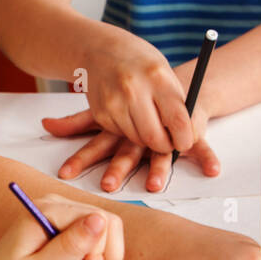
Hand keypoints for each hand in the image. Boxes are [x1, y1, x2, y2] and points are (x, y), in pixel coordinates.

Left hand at [43, 105, 220, 193]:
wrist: (166, 74)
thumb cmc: (131, 94)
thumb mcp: (102, 106)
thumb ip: (78, 120)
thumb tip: (47, 125)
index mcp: (117, 121)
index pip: (97, 142)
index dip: (83, 157)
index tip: (67, 173)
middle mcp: (140, 125)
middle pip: (127, 149)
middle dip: (117, 168)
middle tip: (107, 185)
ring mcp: (165, 126)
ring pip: (160, 149)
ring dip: (158, 168)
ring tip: (154, 186)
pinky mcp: (189, 125)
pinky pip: (199, 142)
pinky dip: (207, 156)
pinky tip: (213, 170)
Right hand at [52, 31, 192, 160]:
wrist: (99, 49)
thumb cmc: (139, 61)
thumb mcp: (164, 72)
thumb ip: (175, 101)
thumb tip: (187, 135)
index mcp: (157, 77)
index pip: (177, 120)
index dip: (184, 139)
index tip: (185, 142)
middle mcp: (133, 90)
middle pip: (155, 137)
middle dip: (165, 146)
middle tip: (169, 143)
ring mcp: (114, 103)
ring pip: (137, 139)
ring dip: (147, 138)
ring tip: (149, 122)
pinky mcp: (101, 114)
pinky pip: (121, 134)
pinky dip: (129, 130)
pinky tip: (129, 113)